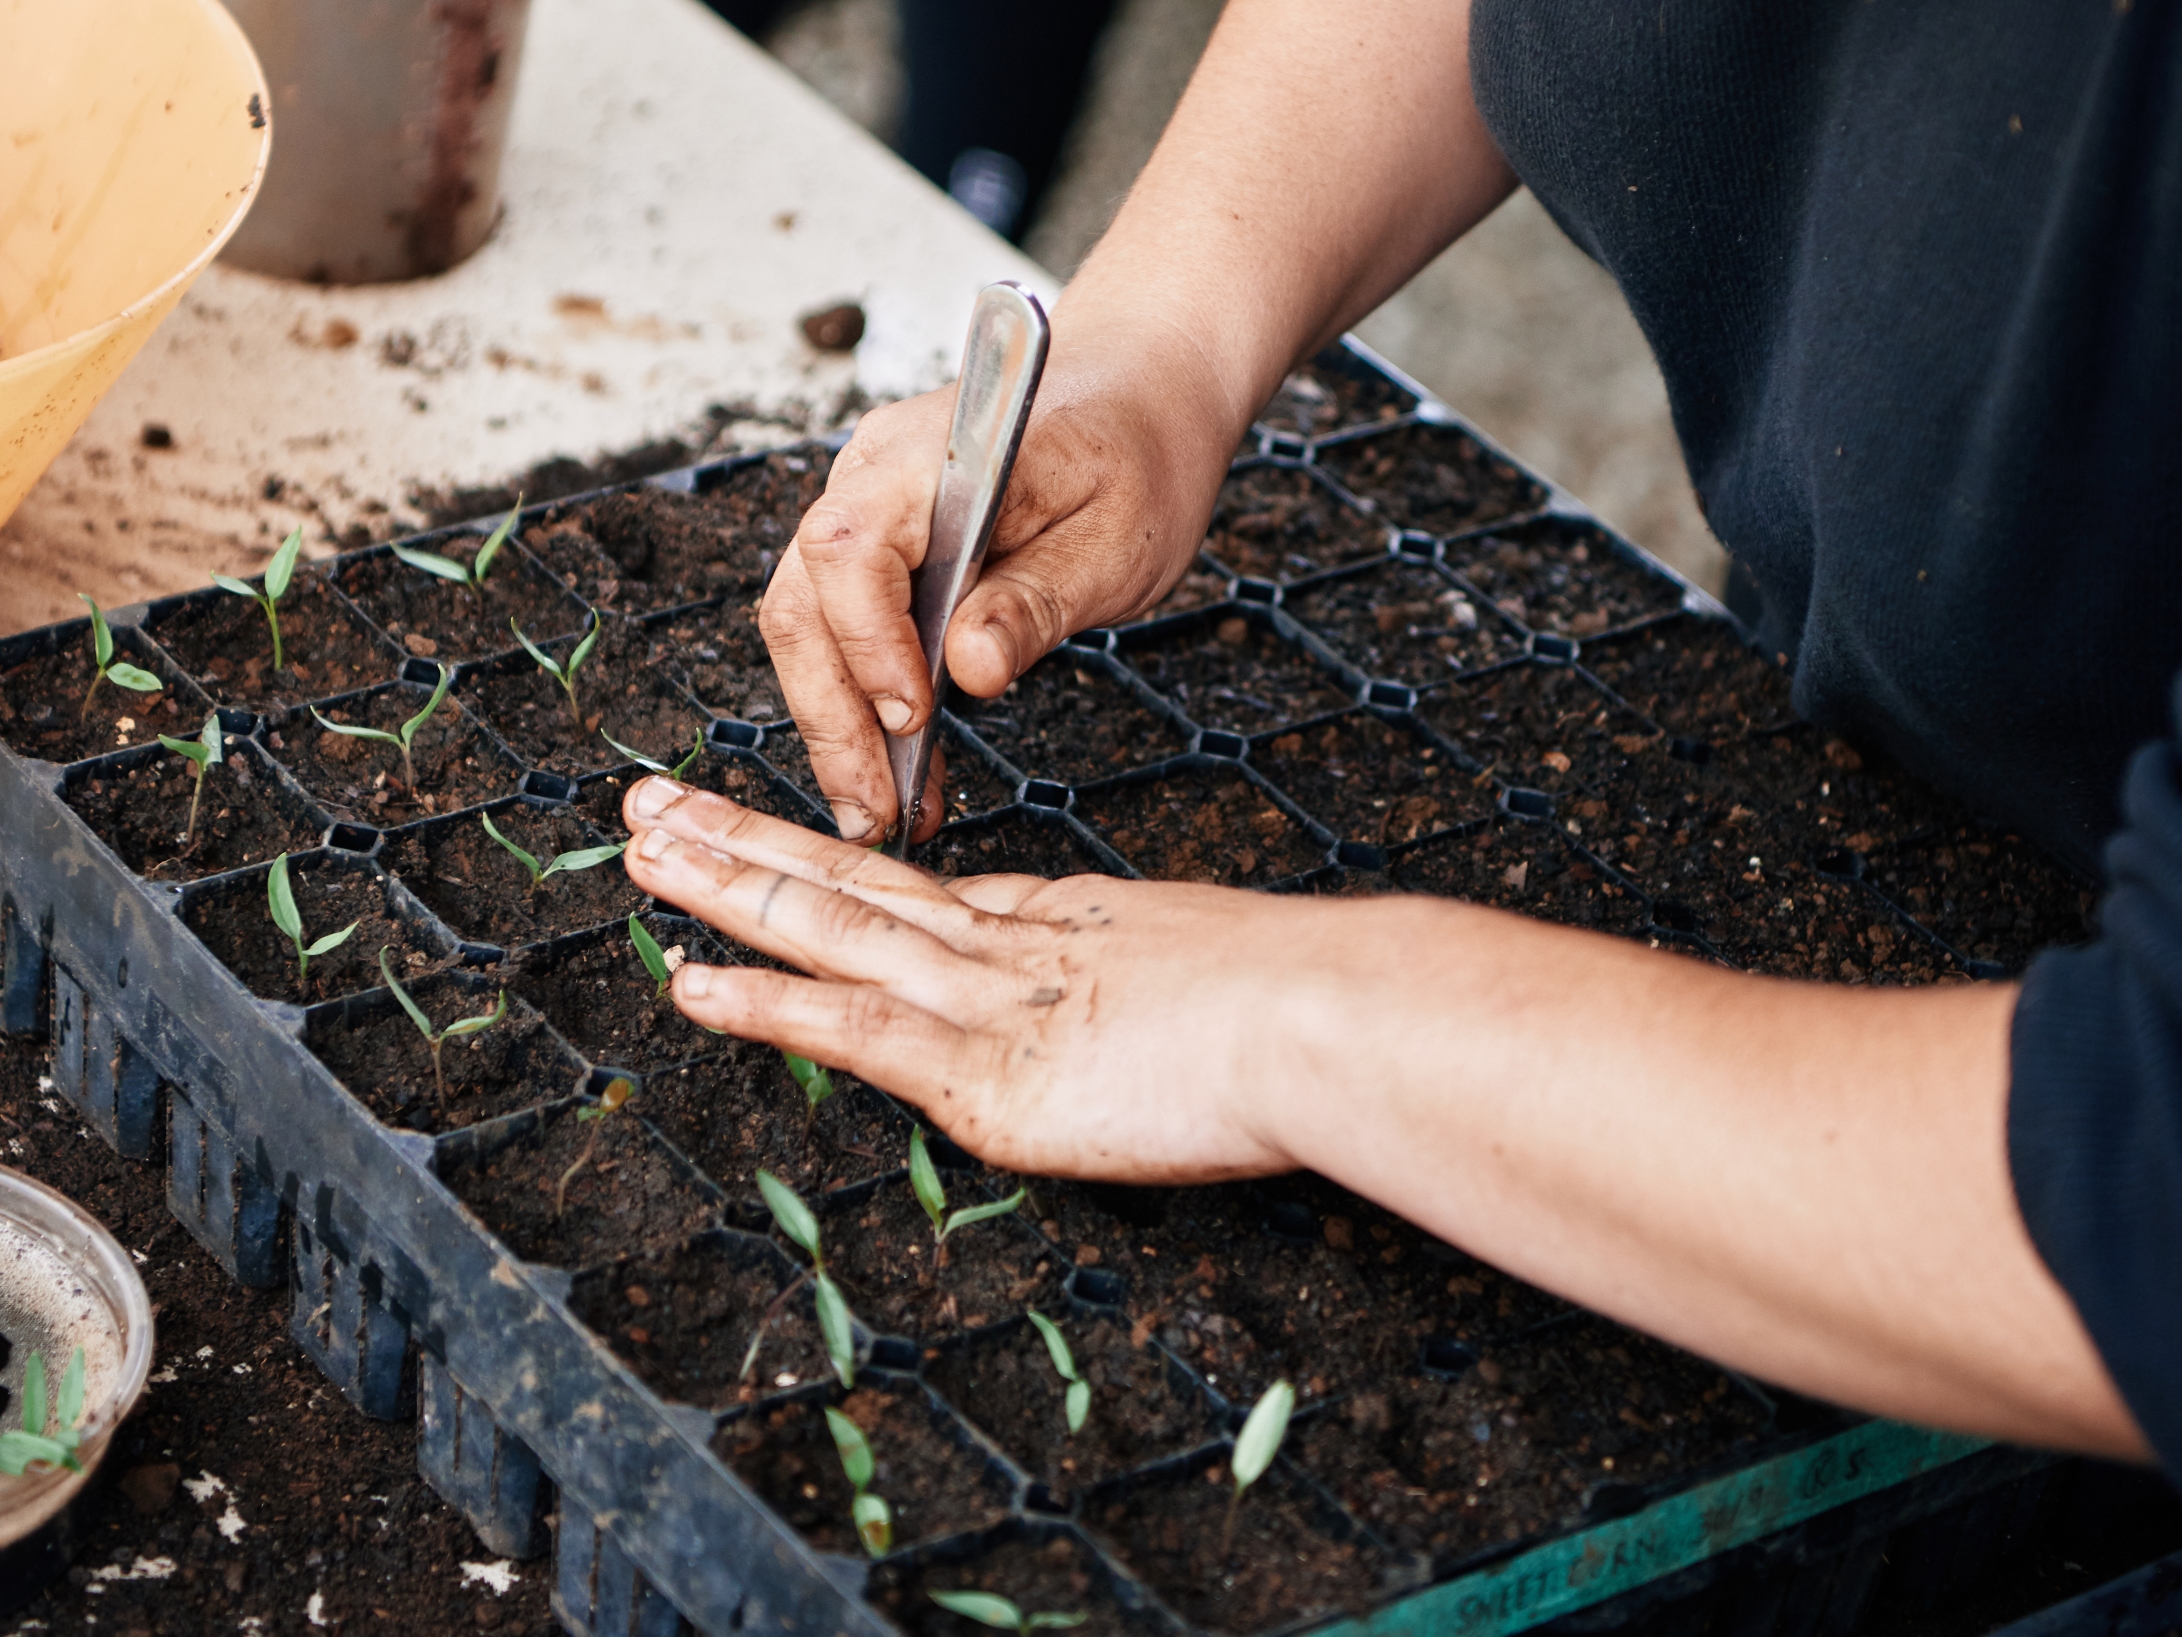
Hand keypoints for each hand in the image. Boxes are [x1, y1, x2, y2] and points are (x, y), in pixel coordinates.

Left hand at [619, 774, 1361, 1180]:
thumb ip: (1171, 995)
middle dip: (742, 841)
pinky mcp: (982, 1070)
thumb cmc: (1307, 1007)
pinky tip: (688, 983)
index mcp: (1059, 924)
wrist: (1326, 1015)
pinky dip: (763, 1004)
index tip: (771, 834)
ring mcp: (985, 1002)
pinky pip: (850, 1028)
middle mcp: (1004, 947)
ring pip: (829, 926)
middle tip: (654, 802)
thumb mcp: (1225, 980)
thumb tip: (1186, 1018)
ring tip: (637, 850)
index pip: (918, 889)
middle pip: (850, 879)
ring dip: (723, 888)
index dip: (830, 855)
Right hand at [760, 336, 1239, 843]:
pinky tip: (899, 764)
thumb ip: (1038, 601)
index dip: (869, 644)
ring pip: (809, 622)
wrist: (1144, 388)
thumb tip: (970, 671)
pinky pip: (843, 623)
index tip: (913, 720)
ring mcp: (867, 504)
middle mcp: (875, 473)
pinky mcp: (880, 542)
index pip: (850, 550)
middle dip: (831, 717)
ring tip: (882, 809)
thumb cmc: (1141, 452)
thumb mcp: (1118, 540)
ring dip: (837, 723)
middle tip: (875, 812)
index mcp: (935, 456)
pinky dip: (861, 699)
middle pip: (804, 600)